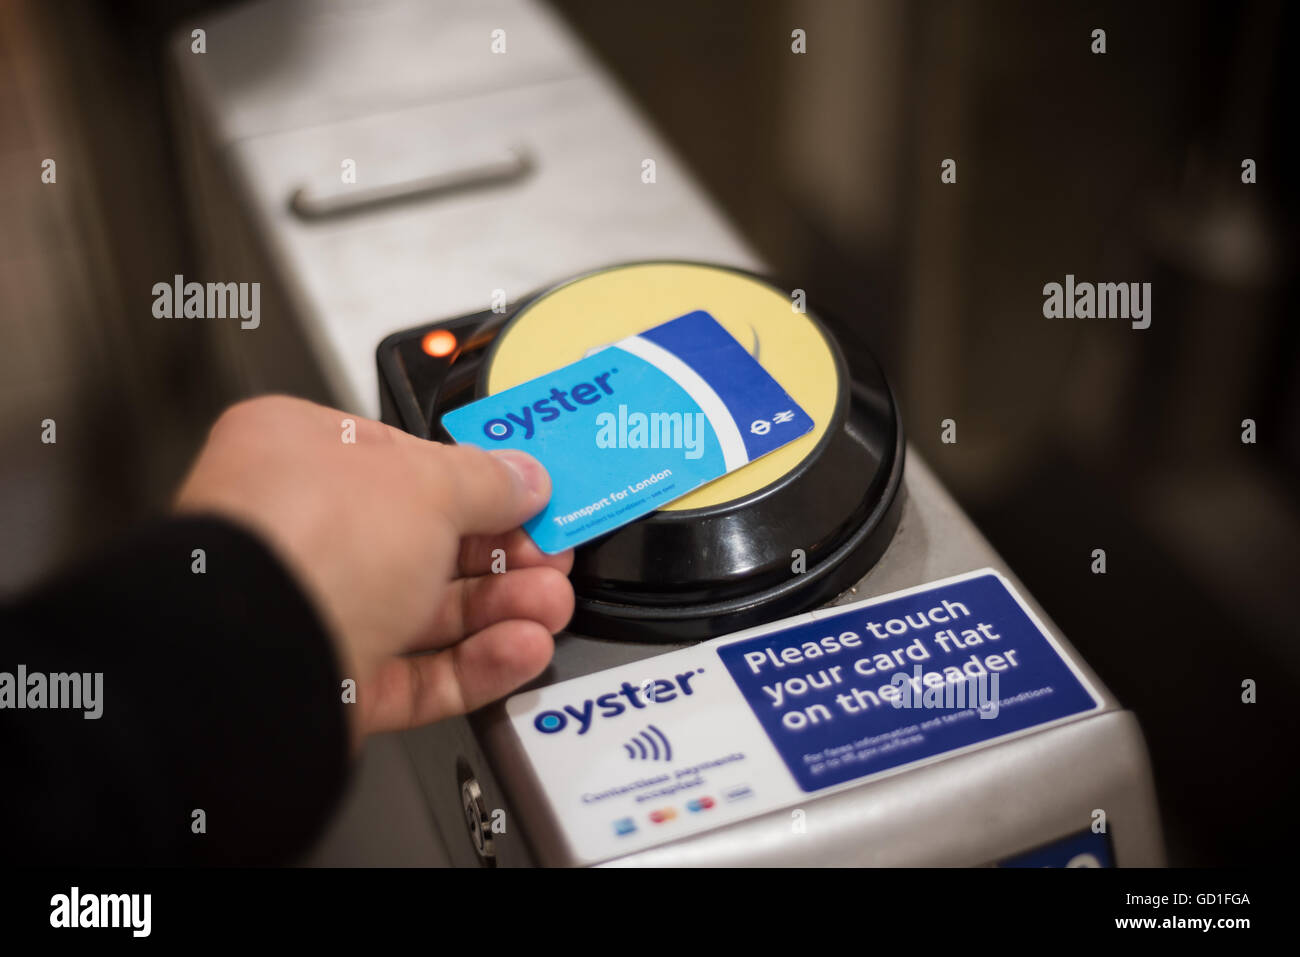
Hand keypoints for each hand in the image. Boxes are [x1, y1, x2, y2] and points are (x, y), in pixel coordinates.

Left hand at [174, 395, 572, 742]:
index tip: (533, 496)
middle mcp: (297, 531)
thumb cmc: (304, 544)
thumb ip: (487, 480)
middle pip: (425, 540)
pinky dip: (474, 664)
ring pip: (426, 611)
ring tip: (550, 607)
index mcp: (298, 453)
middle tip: (553, 558)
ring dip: (500, 608)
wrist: (255, 663)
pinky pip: (417, 673)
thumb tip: (524, 478)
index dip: (479, 480)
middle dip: (503, 553)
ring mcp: (312, 610)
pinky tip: (519, 651)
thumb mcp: (427, 484)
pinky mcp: (329, 683)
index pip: (406, 461)